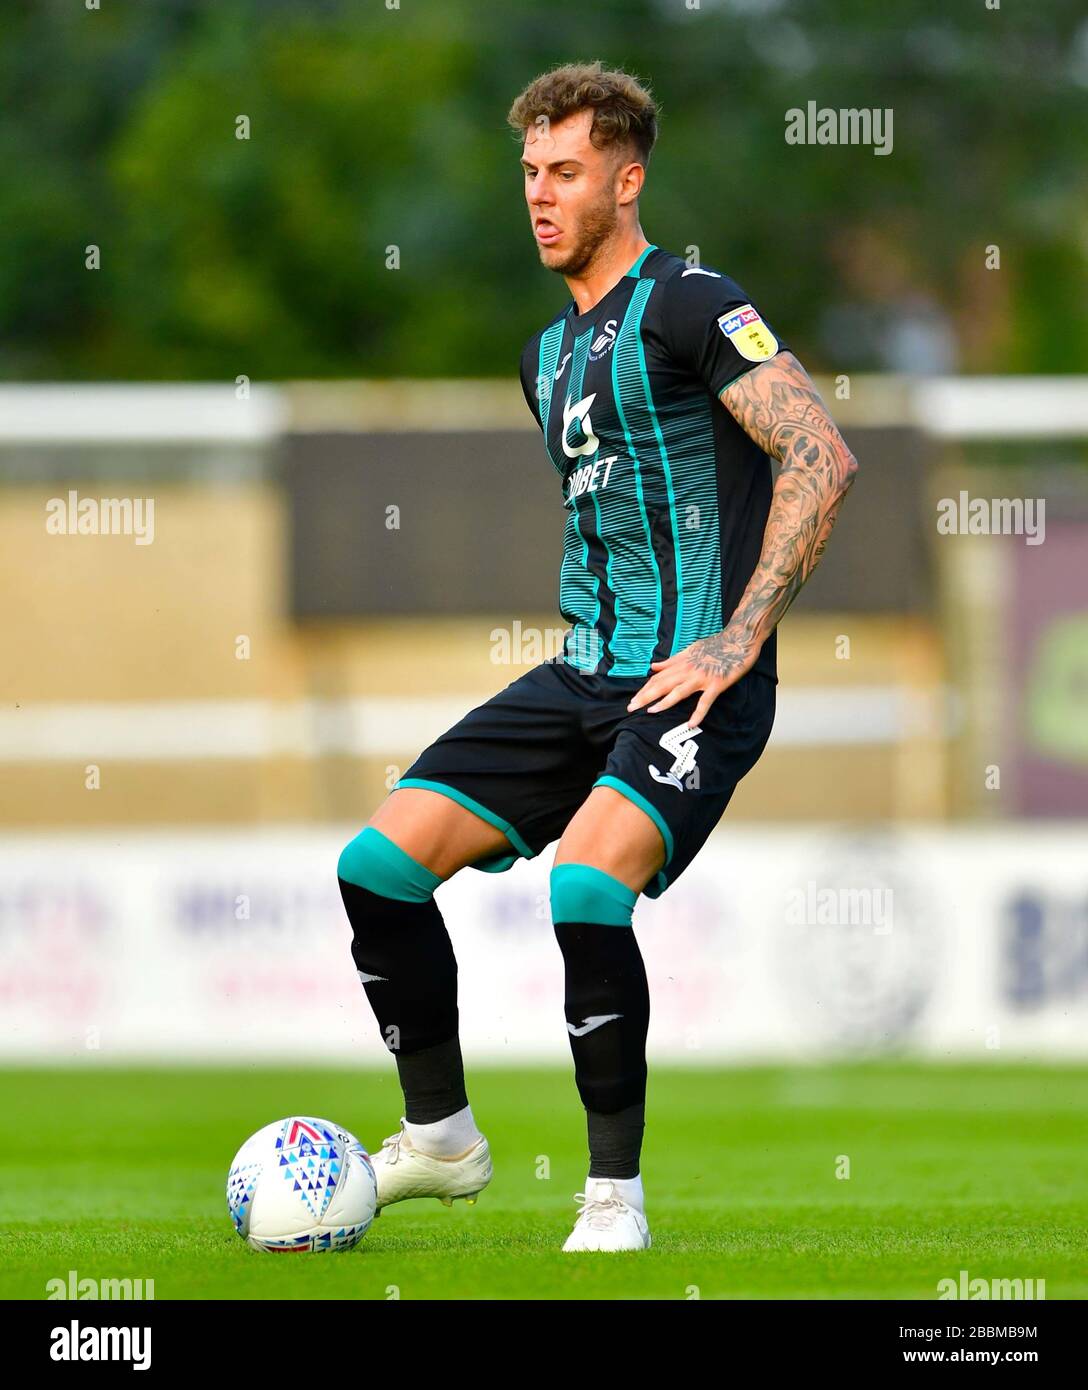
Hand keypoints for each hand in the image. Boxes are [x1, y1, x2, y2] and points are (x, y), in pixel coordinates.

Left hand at [626, 625, 761, 726]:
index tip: (633, 699)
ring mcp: (702, 678)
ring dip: (664, 702)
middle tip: (631, 707)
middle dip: (645, 696)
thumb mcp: (689, 650)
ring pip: (678, 692)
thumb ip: (671, 661)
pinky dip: (698, 713)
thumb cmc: (715, 645)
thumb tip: (653, 667)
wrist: (739, 640)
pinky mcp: (716, 684)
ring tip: (651, 711)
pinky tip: (690, 724)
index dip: (645, 689)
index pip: (658, 678)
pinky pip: (705, 701)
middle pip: (662, 685)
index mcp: (681, 663)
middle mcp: (688, 670)